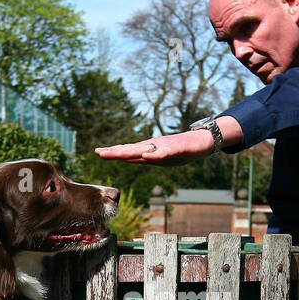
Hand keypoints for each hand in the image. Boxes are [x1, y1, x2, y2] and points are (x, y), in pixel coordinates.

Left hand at [94, 130, 213, 162]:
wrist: (201, 141)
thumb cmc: (180, 149)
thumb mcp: (160, 156)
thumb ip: (146, 157)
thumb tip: (130, 158)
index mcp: (148, 150)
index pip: (127, 152)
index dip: (113, 152)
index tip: (98, 152)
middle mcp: (153, 147)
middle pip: (131, 150)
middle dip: (114, 152)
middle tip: (98, 152)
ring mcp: (163, 147)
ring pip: (143, 150)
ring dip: (129, 152)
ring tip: (115, 154)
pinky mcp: (176, 148)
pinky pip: (163, 153)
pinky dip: (154, 155)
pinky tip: (145, 156)